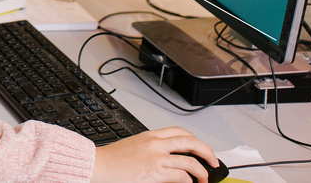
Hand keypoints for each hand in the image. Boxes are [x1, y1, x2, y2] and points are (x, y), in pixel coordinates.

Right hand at [90, 128, 218, 182]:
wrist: (97, 166)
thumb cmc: (111, 160)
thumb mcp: (134, 147)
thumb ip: (151, 149)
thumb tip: (168, 158)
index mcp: (150, 136)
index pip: (179, 132)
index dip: (195, 140)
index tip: (201, 149)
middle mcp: (155, 144)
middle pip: (190, 142)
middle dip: (207, 152)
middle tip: (213, 162)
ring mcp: (156, 157)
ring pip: (190, 161)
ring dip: (201, 172)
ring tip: (204, 179)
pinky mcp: (155, 172)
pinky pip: (181, 176)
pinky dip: (188, 181)